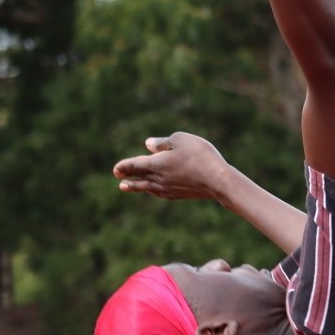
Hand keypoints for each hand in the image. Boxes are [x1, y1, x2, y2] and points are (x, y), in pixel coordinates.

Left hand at [114, 132, 232, 202]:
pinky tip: (154, 192)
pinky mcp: (181, 194)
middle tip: (118, 179)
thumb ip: (163, 142)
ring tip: (125, 187)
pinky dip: (153, 191)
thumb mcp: (181, 140)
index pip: (135, 165)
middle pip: (139, 177)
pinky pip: (161, 193)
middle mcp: (160, 178)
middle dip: (128, 177)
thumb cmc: (200, 156)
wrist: (218, 181)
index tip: (115, 169)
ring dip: (136, 187)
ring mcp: (170, 188)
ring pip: (148, 187)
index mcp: (156, 163)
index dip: (125, 166)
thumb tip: (148, 145)